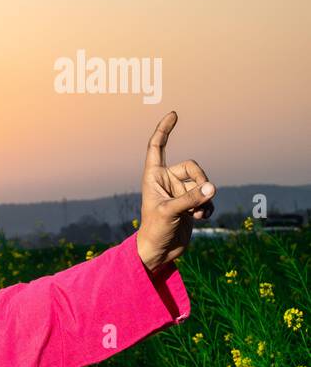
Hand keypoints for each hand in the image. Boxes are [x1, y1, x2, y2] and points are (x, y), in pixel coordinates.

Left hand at [136, 111, 213, 274]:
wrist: (159, 252)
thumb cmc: (154, 231)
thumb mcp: (170, 213)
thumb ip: (190, 199)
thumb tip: (212, 187)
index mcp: (153, 176)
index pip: (157, 147)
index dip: (164, 130)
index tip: (173, 114)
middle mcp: (166, 181)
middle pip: (193, 167)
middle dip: (201, 181)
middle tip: (200, 198)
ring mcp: (179, 191)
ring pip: (203, 183)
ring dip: (204, 198)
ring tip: (195, 215)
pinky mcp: (190, 203)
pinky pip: (208, 197)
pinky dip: (208, 206)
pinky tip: (201, 218)